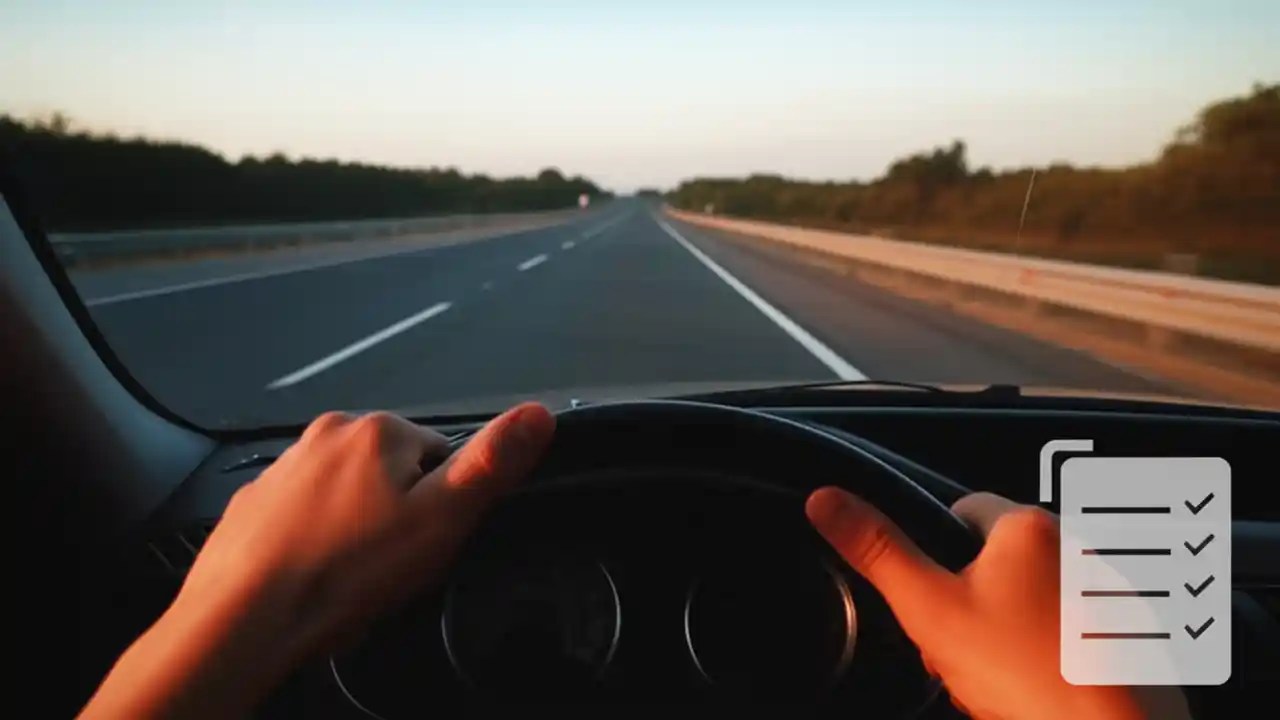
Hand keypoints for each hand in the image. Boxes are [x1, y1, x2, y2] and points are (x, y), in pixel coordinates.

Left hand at [81, 403, 554, 718]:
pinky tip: (313, 574)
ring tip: (351, 575)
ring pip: (346, 492)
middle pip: (392, 470)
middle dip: (398, 511)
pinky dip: (314, 538)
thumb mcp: (440, 521)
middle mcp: (328, 433)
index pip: (442, 455)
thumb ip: (491, 465)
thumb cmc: (345, 574)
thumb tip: (540, 413)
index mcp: (380, 431)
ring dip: (356, 523)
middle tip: (391, 564)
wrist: (242, 620)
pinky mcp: (252, 503)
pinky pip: (303, 514)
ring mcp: (284, 466)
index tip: (429, 543)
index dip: (445, 504)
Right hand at [806, 488, 1190, 719]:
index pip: (963, 512)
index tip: (939, 600)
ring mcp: (1112, 588)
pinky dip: (1055, 651)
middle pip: (1000, 559)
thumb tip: (825, 501)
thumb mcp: (929, 610)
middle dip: (976, 600)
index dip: (939, 558)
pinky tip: (1043, 686)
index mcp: (1027, 525)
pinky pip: (1074, 629)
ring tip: (1006, 677)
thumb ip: (878, 551)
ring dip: (1014, 627)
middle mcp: (1079, 543)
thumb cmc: (1027, 676)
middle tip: (968, 649)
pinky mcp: (1133, 631)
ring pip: (1035, 595)